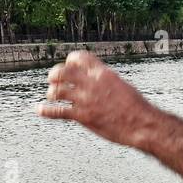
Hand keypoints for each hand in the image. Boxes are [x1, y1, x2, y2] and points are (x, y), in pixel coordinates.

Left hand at [37, 51, 155, 145]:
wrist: (142, 125)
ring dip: (52, 92)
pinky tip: (40, 110)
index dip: (70, 60)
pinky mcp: (83, 116)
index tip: (68, 65)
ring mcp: (86, 100)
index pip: (79, 58)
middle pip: (63, 72)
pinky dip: (46, 111)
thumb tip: (97, 80)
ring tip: (51, 95)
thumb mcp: (122, 86)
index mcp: (103, 73)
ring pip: (57, 90)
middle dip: (55, 74)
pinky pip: (59, 112)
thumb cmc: (136, 108)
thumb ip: (106, 81)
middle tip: (52, 79)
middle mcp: (92, 83)